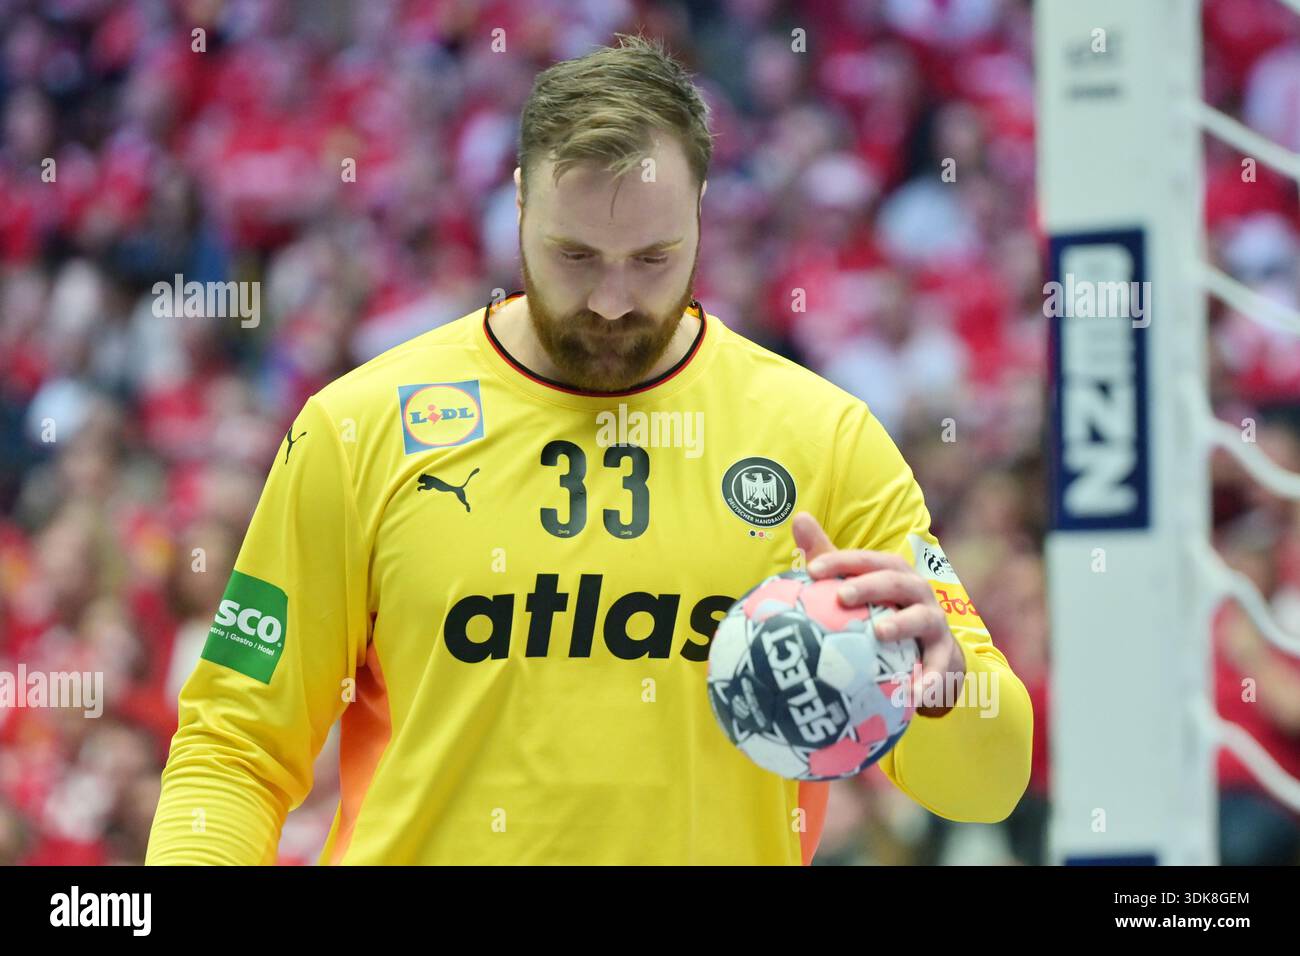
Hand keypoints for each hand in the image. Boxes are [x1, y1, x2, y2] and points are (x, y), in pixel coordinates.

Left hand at [792, 511, 965, 716]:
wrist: (932, 655)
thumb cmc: (883, 613)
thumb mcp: (856, 587)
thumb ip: (828, 557)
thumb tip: (799, 517)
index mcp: (894, 574)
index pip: (868, 560)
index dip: (842, 561)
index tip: (812, 569)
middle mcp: (917, 592)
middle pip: (896, 582)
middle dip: (870, 586)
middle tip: (841, 596)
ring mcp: (933, 622)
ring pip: (921, 618)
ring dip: (901, 624)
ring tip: (879, 633)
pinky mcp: (945, 655)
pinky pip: (938, 668)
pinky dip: (927, 680)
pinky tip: (910, 695)